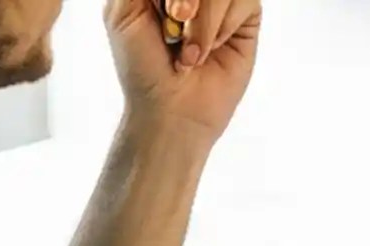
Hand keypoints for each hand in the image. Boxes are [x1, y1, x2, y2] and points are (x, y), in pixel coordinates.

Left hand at [105, 0, 261, 143]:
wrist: (170, 111)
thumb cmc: (142, 66)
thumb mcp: (124, 11)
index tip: (165, 9)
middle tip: (175, 20)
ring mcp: (221, 1)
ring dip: (202, 22)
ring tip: (189, 53)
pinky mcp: (245, 19)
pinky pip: (243, 2)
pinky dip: (220, 29)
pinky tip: (208, 52)